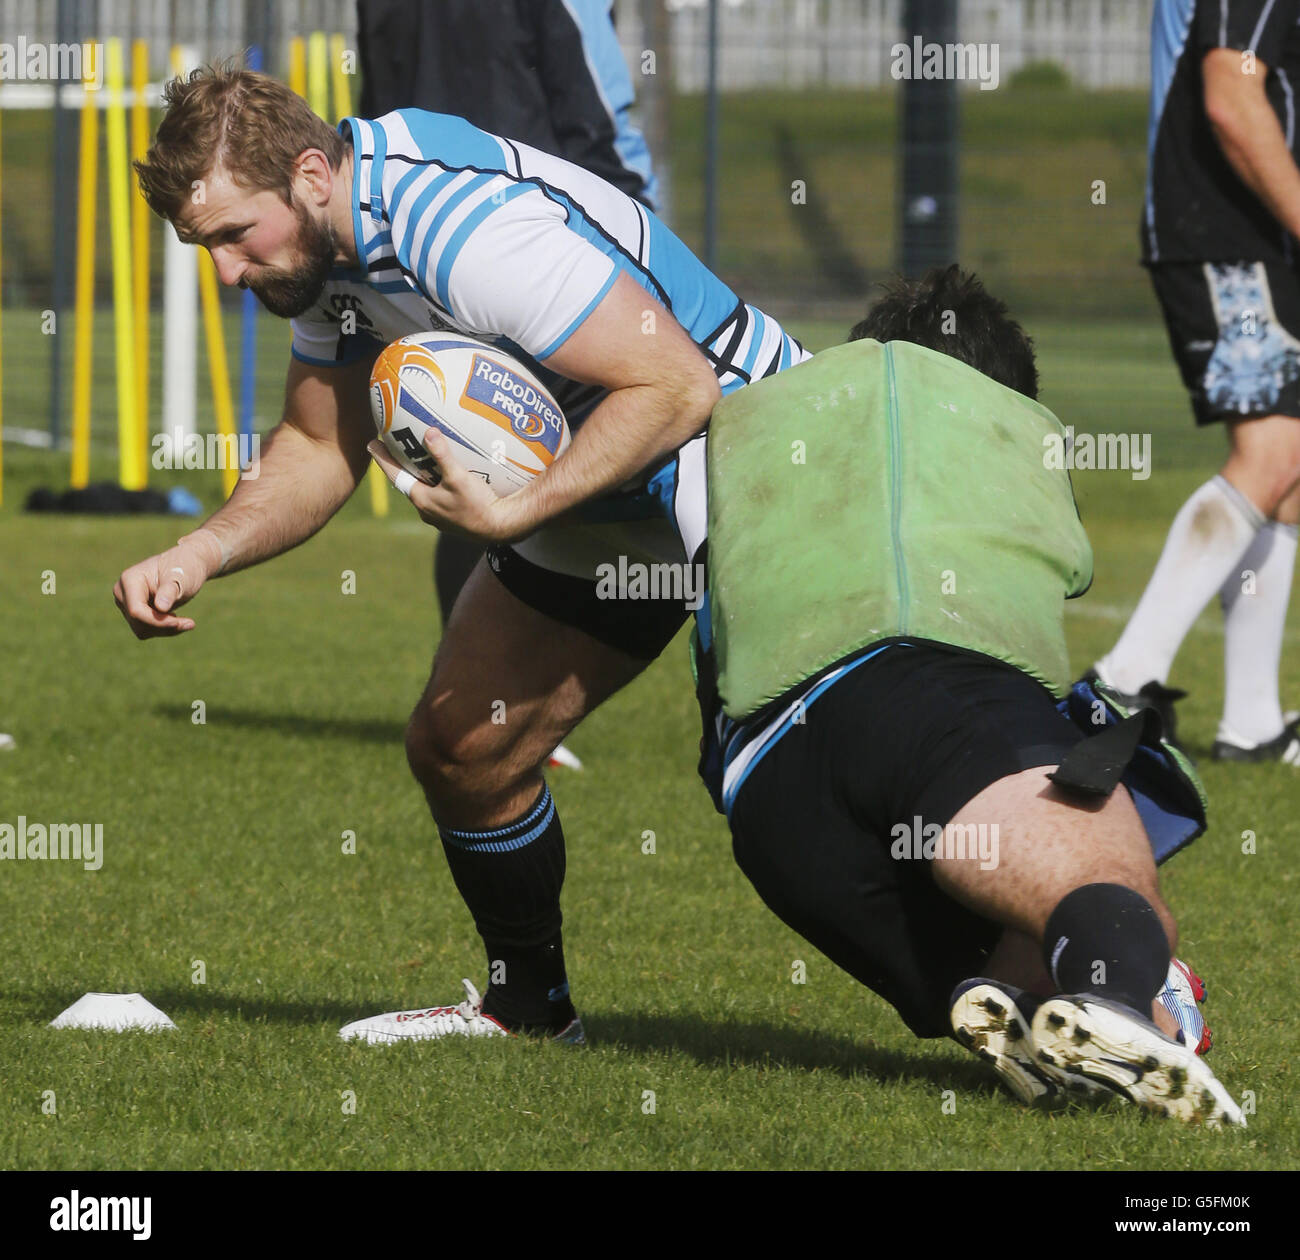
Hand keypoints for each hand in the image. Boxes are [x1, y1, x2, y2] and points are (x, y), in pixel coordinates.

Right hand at [113, 531, 223, 638]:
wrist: (187, 565)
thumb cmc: (185, 568)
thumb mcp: (181, 577)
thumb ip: (170, 591)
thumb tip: (161, 607)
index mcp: (129, 579)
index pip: (136, 610)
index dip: (157, 621)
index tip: (181, 623)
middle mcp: (122, 592)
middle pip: (138, 622)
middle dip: (164, 626)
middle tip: (190, 623)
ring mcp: (126, 603)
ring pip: (141, 630)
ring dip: (165, 630)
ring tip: (185, 621)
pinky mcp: (133, 612)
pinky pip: (145, 630)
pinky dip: (163, 629)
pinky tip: (176, 619)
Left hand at [367, 429, 521, 543]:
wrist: (499, 527)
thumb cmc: (477, 504)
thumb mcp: (458, 477)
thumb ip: (443, 455)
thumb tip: (429, 433)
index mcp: (421, 500)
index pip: (395, 475)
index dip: (383, 459)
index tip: (371, 443)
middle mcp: (426, 510)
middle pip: (407, 482)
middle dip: (400, 466)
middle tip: (392, 447)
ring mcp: (438, 515)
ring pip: (423, 490)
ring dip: (418, 475)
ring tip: (418, 459)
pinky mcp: (452, 517)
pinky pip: (437, 496)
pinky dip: (435, 483)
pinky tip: (444, 476)